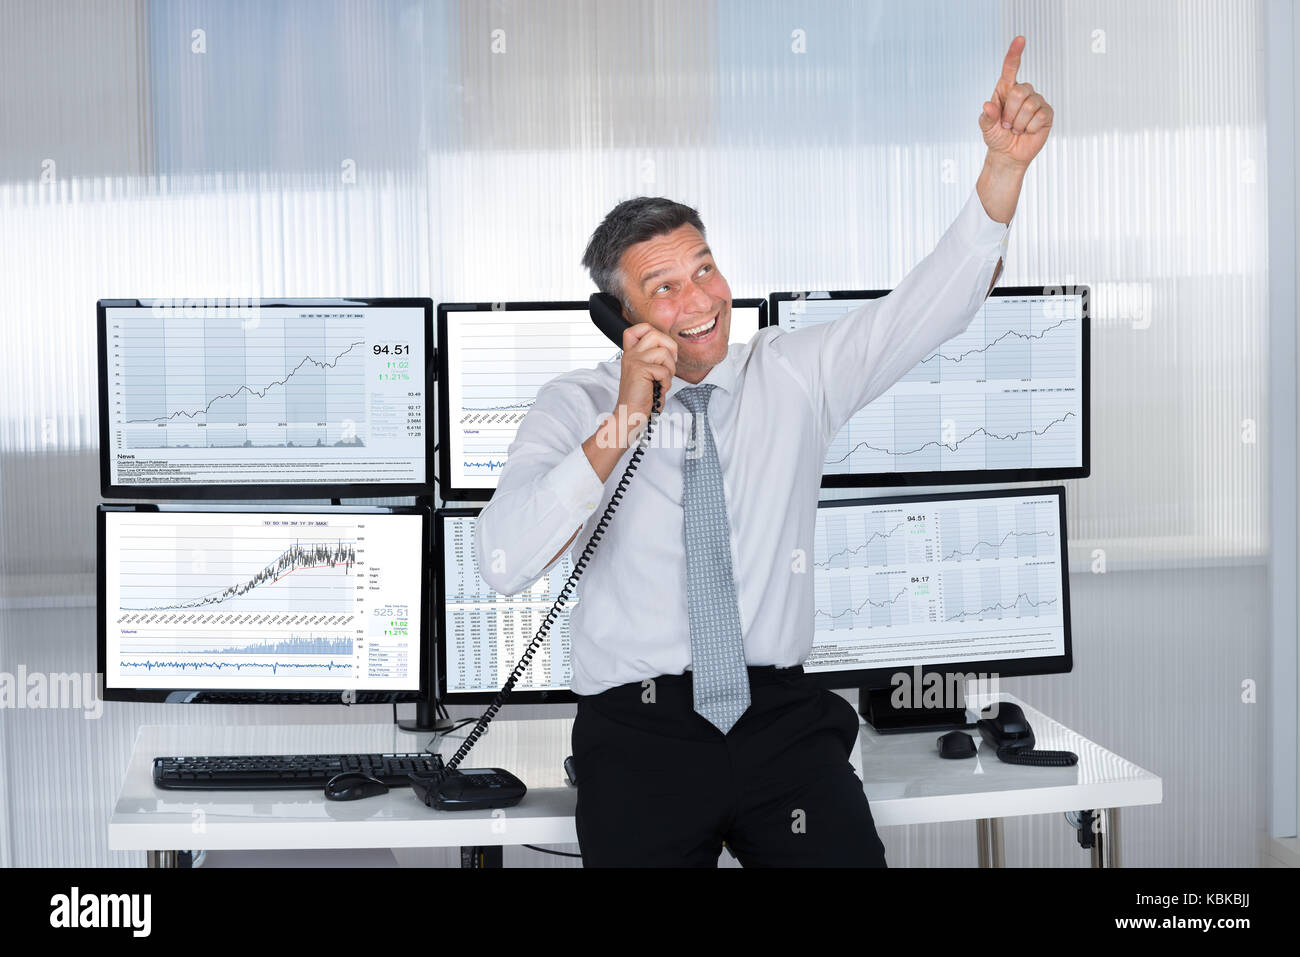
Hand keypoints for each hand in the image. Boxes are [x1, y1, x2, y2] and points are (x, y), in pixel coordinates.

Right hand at [612, 322, 675, 442]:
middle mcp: (631, 355)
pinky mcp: (639, 370)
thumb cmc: (641, 399)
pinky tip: (658, 389)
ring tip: (662, 380)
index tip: (662, 349)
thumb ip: (655, 358)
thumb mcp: (648, 373)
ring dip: (670, 368)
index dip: (654, 332)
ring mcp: (634, 361)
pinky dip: (667, 382)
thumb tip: (672, 349)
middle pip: (655, 334)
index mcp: (631, 354)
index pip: (639, 328)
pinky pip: (664, 369)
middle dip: (670, 348)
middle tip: (668, 366)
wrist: (630, 416)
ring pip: (663, 351)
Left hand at [978, 35, 1052, 169]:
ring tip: (1016, 129)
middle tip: (1007, 124)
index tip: (1020, 39)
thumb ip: (986, 117)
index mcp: (1006, 90)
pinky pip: (1039, 117)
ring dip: (1019, 123)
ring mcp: (1037, 101)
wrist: (1008, 154)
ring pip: (1029, 106)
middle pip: (1019, 92)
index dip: (1015, 54)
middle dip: (1009, 114)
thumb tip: (988, 105)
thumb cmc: (997, 137)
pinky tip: (1028, 131)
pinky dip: (1029, 128)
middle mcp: (1023, 92)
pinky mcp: (1047, 113)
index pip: (1010, 69)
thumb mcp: (986, 128)